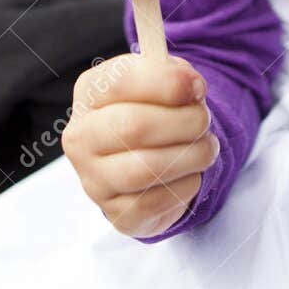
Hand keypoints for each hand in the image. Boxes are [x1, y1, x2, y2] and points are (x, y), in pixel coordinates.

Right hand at [61, 51, 219, 238]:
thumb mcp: (161, 81)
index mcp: (89, 94)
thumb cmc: (154, 111)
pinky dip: (185, 186)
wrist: (147, 159)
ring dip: (190, 156)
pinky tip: (191, 173)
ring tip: (207, 148)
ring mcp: (94, 180)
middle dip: (184, 121)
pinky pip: (155, 202)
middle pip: (133, 126)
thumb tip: (193, 87)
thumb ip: (175, 75)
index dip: (165, 83)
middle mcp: (82, 138)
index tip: (199, 87)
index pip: (119, 83)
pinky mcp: (117, 213)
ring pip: (144, 169)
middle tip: (205, 121)